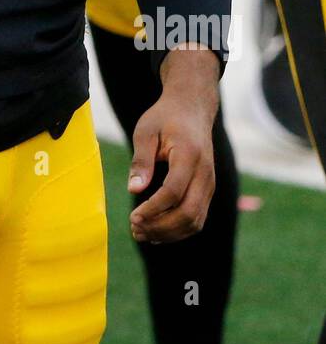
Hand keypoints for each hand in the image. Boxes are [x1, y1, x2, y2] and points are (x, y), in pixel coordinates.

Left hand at [128, 46, 219, 243]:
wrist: (192, 108)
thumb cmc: (165, 118)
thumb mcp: (146, 131)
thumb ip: (141, 160)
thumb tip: (134, 190)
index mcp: (190, 155)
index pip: (173, 192)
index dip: (153, 209)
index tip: (133, 217)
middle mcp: (205, 173)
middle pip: (188, 213)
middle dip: (161, 227)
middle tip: (135, 230)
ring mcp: (210, 183)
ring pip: (195, 221)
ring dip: (169, 233)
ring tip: (142, 234)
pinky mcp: (208, 190)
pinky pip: (197, 218)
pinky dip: (178, 230)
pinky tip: (157, 232)